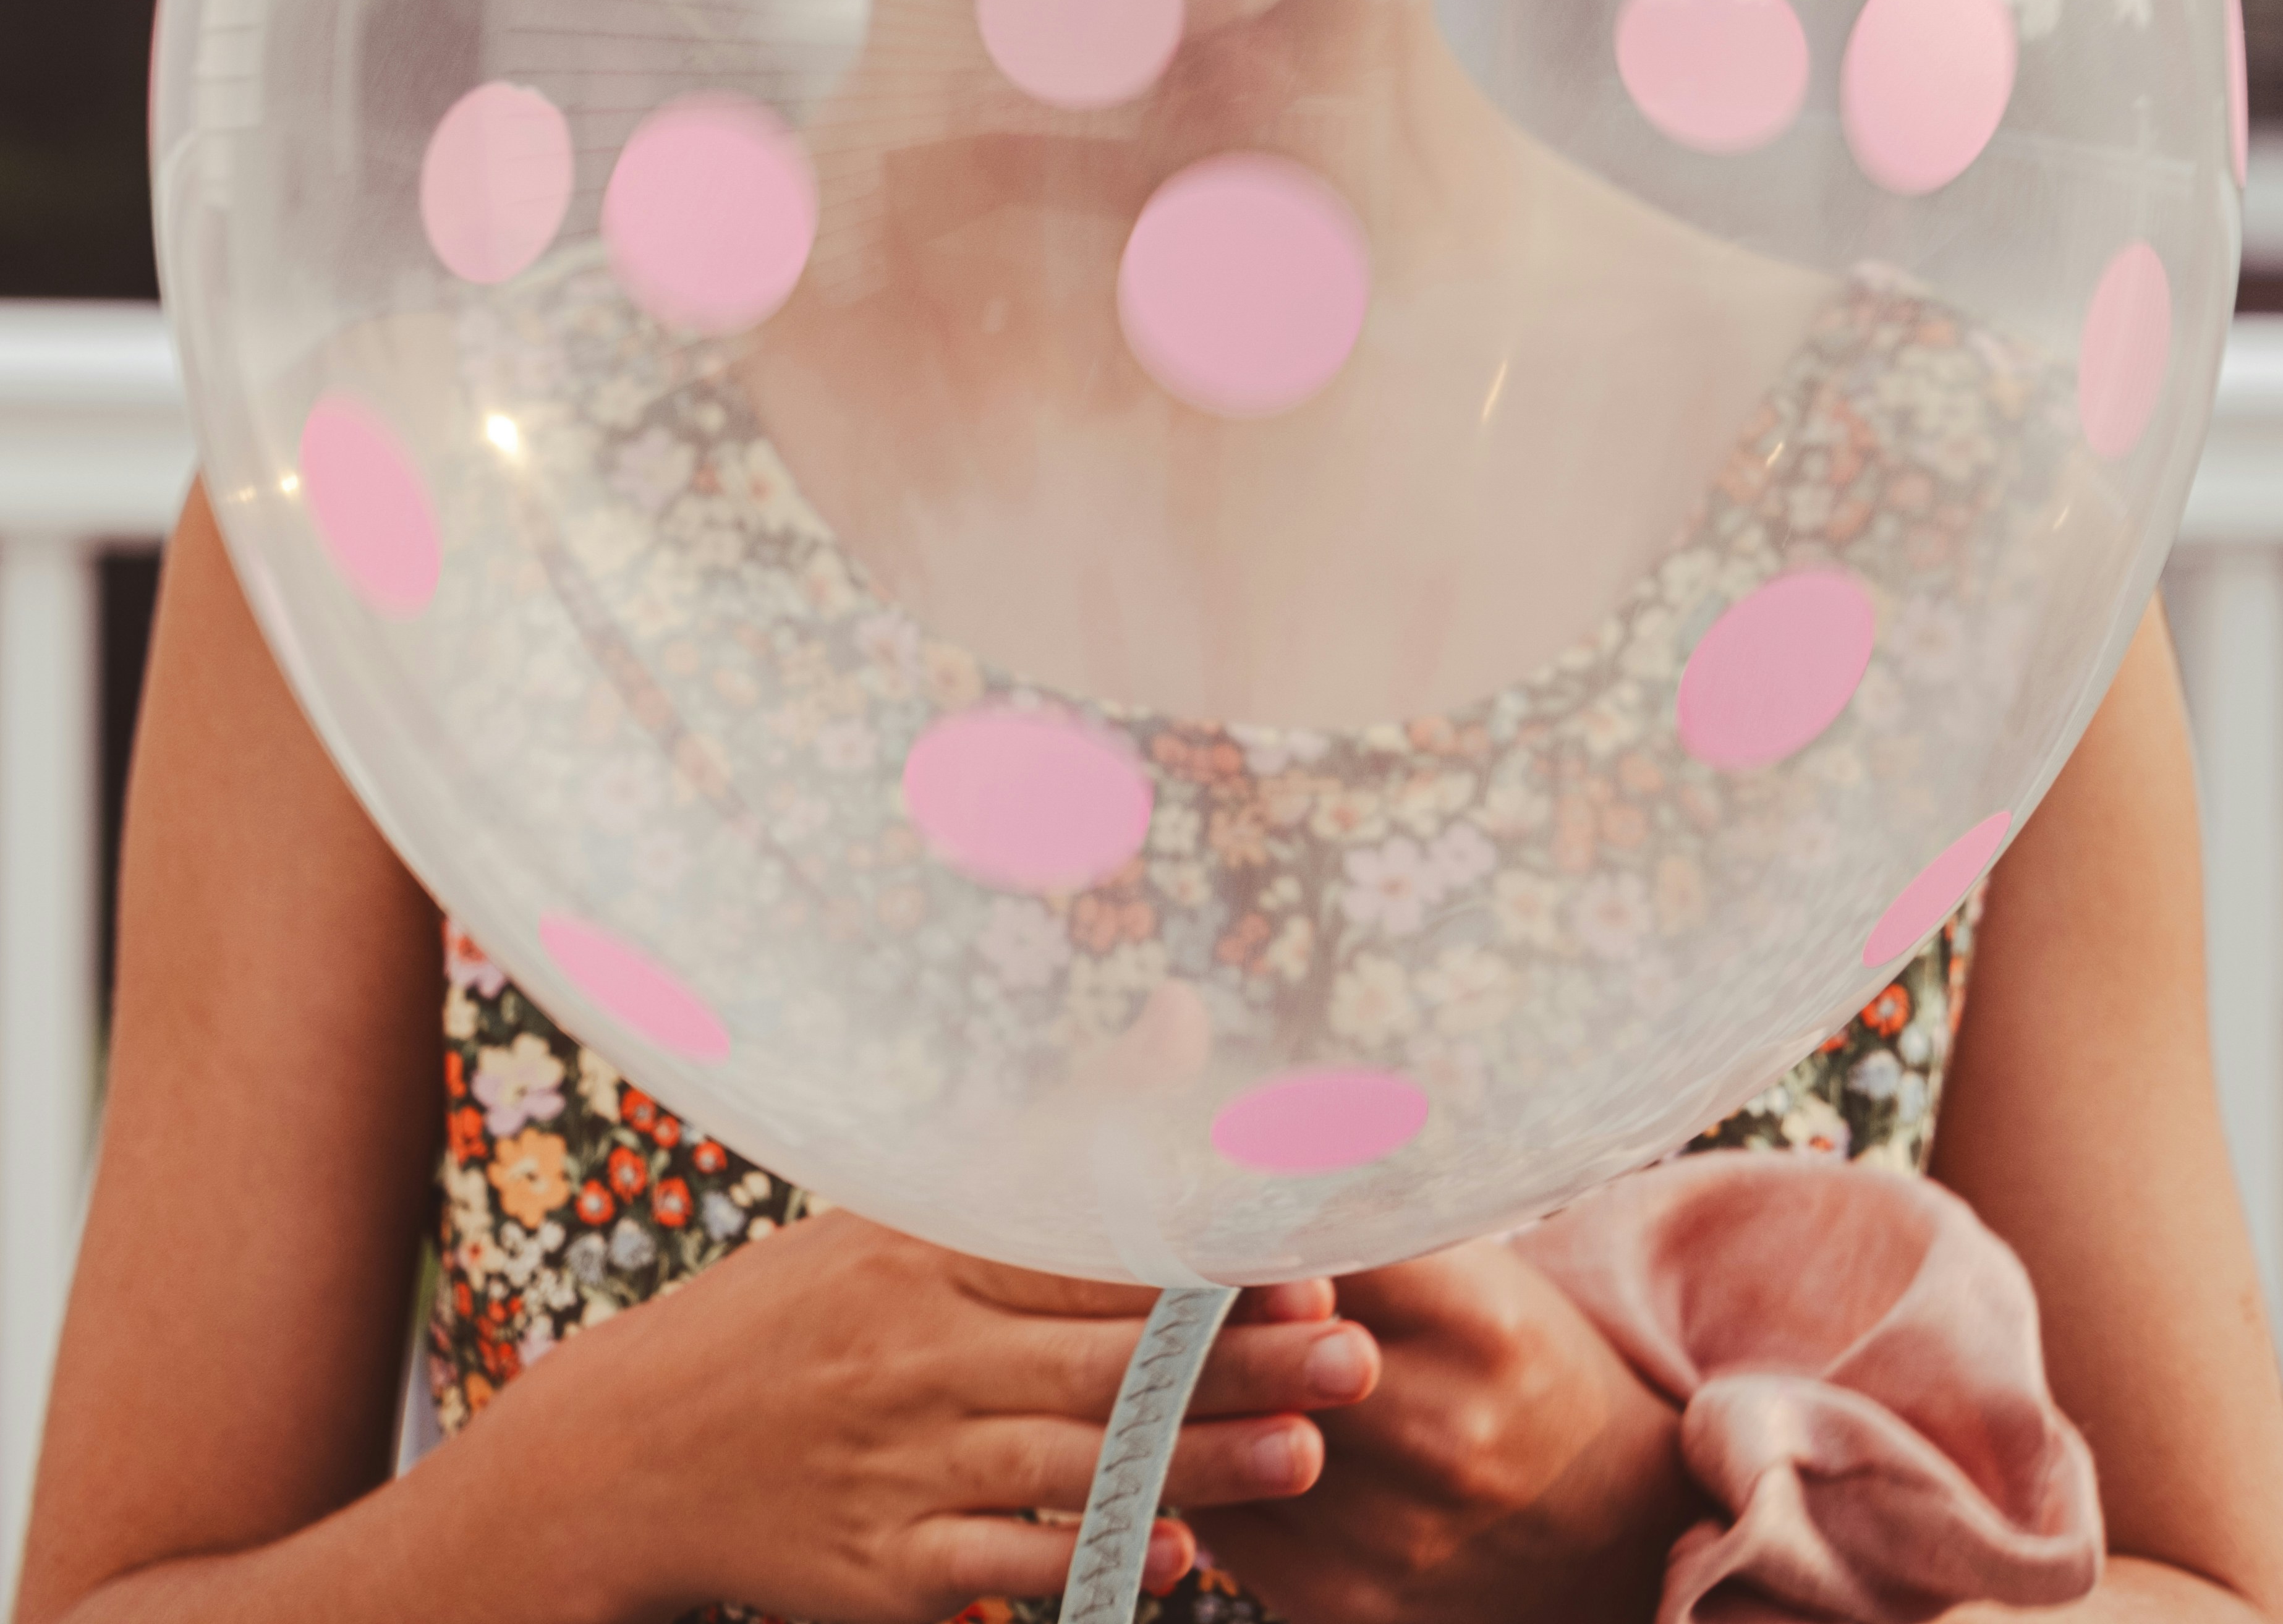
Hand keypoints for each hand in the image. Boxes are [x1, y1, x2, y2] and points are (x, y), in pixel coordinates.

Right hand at [471, 1210, 1379, 1623]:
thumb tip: (1181, 1013)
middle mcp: (918, 1356)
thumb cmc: (798, 1315)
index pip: (1080, 1246)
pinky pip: (1005, 1572)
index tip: (1301, 1247)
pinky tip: (1174, 1557)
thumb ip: (1059, 1126)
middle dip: (1233, 1361)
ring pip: (1073, 1468)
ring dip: (1196, 1464)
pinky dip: (1092, 1565)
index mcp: (926, 1254)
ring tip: (1305, 1453)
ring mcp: (902, 1469)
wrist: (631, 1452)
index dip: (1194, 1253)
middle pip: (1101, 1361)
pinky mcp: (886, 1572)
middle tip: (1352, 1354)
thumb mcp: (904, 1203)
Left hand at [1201, 1239, 1694, 1623]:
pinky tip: (1207, 1426)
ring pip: (1226, 1438)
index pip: (1315, 1252)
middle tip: (1171, 1265)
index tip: (1211, 1201)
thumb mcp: (1484, 1273)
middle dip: (1204, 1305)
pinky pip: (1225, 1522)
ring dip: (1187, 1386)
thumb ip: (1381, 1227)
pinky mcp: (1343, 1604)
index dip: (1249, 1224)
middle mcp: (1441, 1434)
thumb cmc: (1527, 1369)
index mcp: (1482, 1325)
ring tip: (1171, 1341)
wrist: (1609, 1533)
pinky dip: (1204, 1468)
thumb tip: (1263, 1149)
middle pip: (1261, 1348)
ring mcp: (1390, 1534)